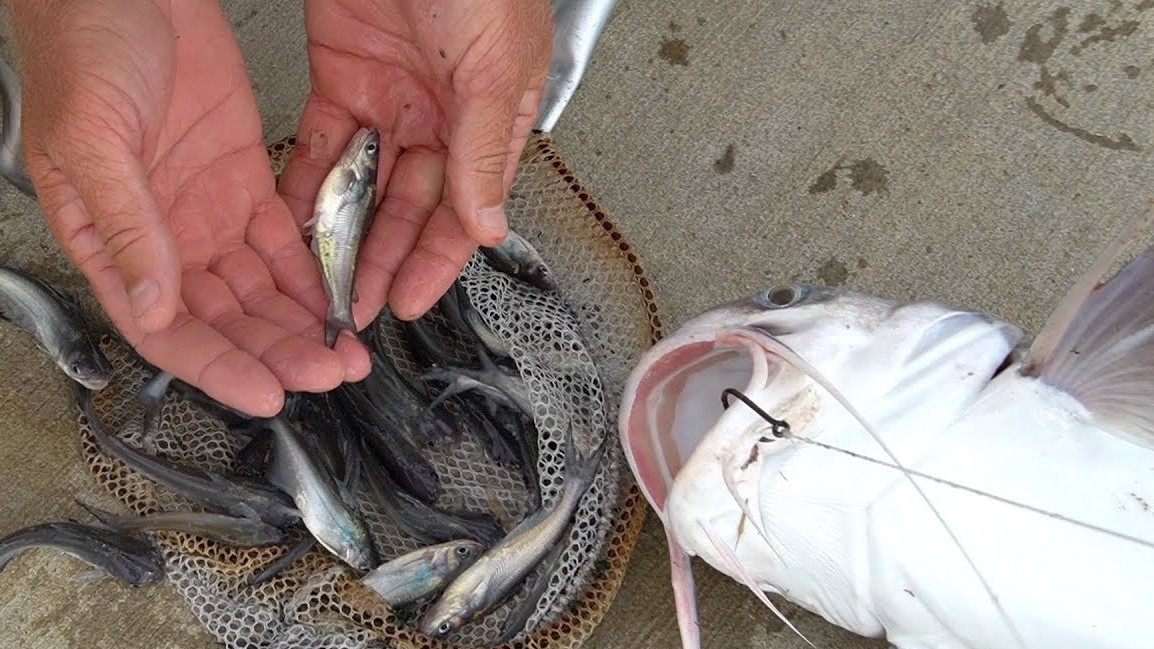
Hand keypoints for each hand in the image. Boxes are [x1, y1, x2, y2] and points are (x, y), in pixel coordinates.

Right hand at [9, 0, 368, 416]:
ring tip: (345, 350)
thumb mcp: (93, 138)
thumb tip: (156, 308)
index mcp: (111, 240)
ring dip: (301, 324)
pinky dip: (311, 275)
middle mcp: (163, 238)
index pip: (167, 329)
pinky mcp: (244, 181)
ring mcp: (207, 213)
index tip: (269, 394)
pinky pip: (282, 244)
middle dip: (277, 352)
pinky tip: (339, 299)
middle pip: (225, 320)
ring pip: (259, 290)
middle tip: (329, 372)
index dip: (219, 368)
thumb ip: (127, 226)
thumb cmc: (83, 44)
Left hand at [278, 0, 552, 324]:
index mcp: (491, 117)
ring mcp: (389, 98)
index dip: (435, 260)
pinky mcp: (340, 75)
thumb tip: (488, 225)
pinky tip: (295, 220)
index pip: (465, 208)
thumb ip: (485, 150)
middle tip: (356, 303)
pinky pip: (322, 143)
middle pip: (410, 206)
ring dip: (343, 233)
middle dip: (382, 258)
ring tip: (321, 278)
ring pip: (365, 184)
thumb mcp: (494, 68)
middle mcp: (441, 115)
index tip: (406, 300)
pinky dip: (308, 182)